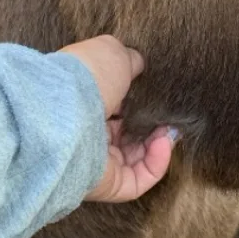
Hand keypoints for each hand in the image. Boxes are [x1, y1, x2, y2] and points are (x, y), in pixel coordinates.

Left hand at [58, 36, 175, 201]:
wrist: (68, 109)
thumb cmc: (87, 77)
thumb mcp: (112, 53)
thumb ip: (130, 59)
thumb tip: (138, 64)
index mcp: (82, 103)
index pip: (115, 109)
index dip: (140, 104)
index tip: (159, 98)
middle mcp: (86, 134)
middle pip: (127, 137)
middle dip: (153, 128)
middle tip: (169, 117)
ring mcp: (96, 162)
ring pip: (136, 160)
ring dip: (160, 145)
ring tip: (170, 129)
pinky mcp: (107, 184)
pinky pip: (139, 181)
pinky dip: (158, 163)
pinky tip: (165, 143)